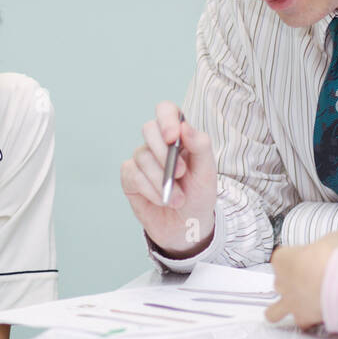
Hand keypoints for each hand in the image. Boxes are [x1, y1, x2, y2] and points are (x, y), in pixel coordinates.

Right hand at [120, 100, 216, 256]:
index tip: (172, 137)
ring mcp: (142, 160)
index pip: (166, 111)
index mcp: (179, 136)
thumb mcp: (207, 171)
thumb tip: (184, 126)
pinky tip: (161, 199)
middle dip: (164, 153)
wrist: (188, 227)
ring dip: (161, 180)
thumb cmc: (199, 195)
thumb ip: (200, 145)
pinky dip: (149, 189)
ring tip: (178, 199)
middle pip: (148, 128)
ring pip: (142, 156)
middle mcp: (157, 144)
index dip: (166, 119)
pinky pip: (133, 175)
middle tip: (180, 173)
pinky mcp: (130, 178)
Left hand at [265, 230, 337, 329]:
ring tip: (293, 308)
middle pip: (280, 281)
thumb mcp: (332, 240)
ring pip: (274, 311)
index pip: (283, 256)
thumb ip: (332, 239)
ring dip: (281, 310)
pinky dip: (306, 320)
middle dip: (291, 281)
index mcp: (282, 259)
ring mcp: (288, 301)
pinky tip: (315, 316)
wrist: (337, 282)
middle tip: (310, 279)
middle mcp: (280, 282)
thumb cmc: (329, 258)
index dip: (298, 256)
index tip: (312, 257)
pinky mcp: (301, 317)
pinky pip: (300, 321)